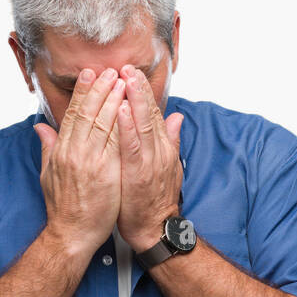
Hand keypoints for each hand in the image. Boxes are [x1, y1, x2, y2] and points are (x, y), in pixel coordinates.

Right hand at [33, 67, 124, 256]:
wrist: (72, 234)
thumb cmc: (63, 207)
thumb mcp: (48, 173)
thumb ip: (48, 147)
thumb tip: (41, 128)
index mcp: (62, 150)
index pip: (74, 114)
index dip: (83, 93)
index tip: (91, 75)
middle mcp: (74, 152)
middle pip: (88, 113)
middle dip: (100, 89)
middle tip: (111, 70)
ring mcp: (90, 162)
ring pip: (102, 123)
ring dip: (113, 99)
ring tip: (122, 81)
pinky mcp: (105, 173)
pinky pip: (115, 143)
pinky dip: (121, 124)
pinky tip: (128, 109)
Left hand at [116, 65, 184, 251]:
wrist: (154, 229)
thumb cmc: (154, 201)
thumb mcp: (169, 168)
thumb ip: (171, 141)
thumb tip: (176, 118)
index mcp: (162, 148)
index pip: (153, 113)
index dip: (144, 92)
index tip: (133, 73)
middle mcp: (159, 151)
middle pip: (150, 113)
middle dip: (139, 88)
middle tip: (127, 67)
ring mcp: (150, 162)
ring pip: (143, 124)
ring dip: (134, 99)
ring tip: (125, 78)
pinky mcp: (138, 173)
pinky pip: (131, 146)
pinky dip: (127, 126)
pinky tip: (120, 109)